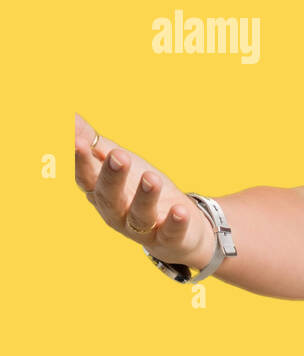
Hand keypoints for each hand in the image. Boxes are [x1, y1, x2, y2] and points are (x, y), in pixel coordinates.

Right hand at [74, 113, 213, 269]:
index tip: (78, 142)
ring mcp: (142, 229)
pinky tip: (180, 210)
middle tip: (120, 155)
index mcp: (101, 193)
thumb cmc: (140, 191)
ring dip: (144, 197)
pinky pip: (171, 232)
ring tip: (151, 177)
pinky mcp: (169, 238)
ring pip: (139, 215)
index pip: (87, 178)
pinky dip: (175, 222)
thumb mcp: (120, 165)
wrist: (178, 230)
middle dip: (113, 177)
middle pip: (110, 197)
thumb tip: (70, 116)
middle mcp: (117, 213)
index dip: (81, 162)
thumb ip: (96, 144)